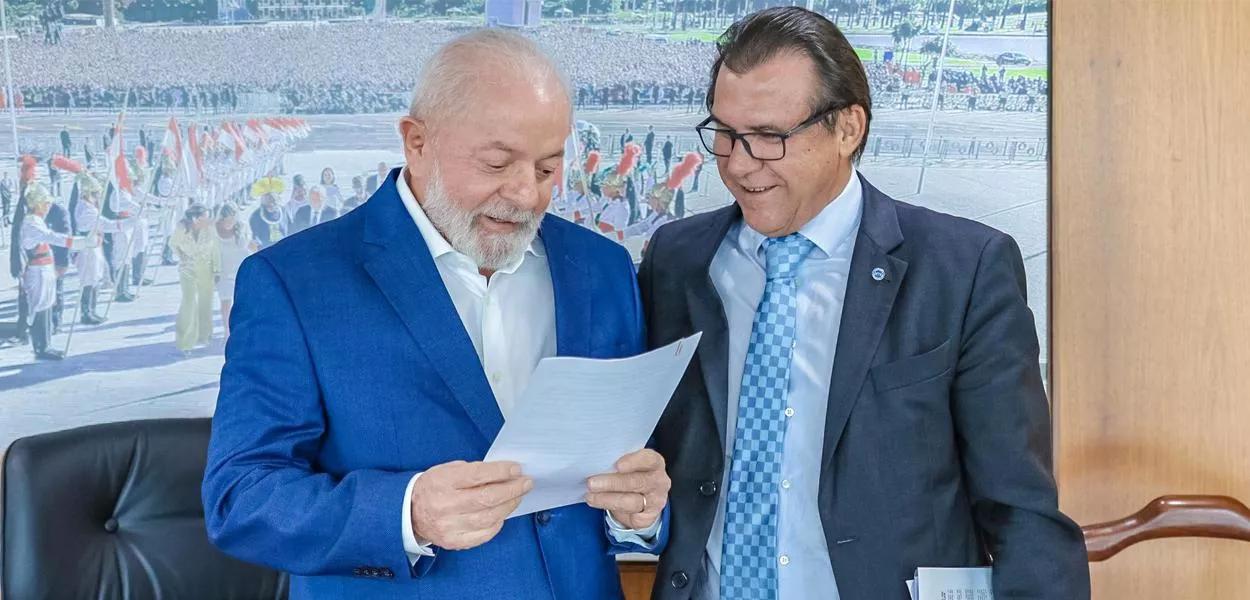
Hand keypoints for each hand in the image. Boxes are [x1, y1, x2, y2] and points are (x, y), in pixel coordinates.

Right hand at [409, 460, 531, 550]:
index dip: (501, 472)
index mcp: (442, 482)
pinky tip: (502, 514)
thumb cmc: (434, 486)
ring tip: (518, 496)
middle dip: (512, 489)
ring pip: (488, 518)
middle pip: (487, 499)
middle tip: (526, 483)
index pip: (477, 476)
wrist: (410, 512)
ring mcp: (449, 526)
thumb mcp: (448, 470)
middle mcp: (445, 505)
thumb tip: (504, 472)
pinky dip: (497, 523)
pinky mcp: (453, 541)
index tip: (517, 469)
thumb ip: (473, 471)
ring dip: (509, 506)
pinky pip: (483, 534)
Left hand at [586, 449, 669, 529]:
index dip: (633, 461)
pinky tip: (597, 503)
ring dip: (607, 499)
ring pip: (631, 502)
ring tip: (589, 496)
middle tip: (591, 483)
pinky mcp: (648, 517)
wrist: (642, 497)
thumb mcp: (628, 463)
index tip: (617, 465)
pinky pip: (629, 516)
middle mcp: (659, 481)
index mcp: (655, 462)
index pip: (648, 459)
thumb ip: (618, 460)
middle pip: (636, 482)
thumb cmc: (631, 474)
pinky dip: (610, 509)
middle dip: (612, 483)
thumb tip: (596, 461)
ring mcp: (655, 501)